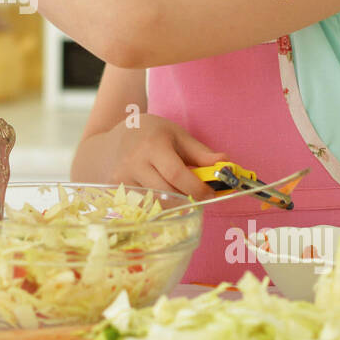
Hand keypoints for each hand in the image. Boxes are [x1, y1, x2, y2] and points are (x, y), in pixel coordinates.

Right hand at [102, 113, 225, 199]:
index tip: (210, 193)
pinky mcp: (115, 191)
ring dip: (174, 202)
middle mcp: (133, 162)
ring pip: (155, 203)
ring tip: (179, 191)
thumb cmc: (150, 135)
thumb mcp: (178, 136)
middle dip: (188, 198)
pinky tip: (161, 193)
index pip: (175, 174)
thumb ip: (202, 153)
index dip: (196, 188)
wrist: (111, 140)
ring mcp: (121, 178)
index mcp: (152, 145)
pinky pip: (143, 205)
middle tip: (199, 196)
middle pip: (166, 193)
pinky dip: (157, 203)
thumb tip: (228, 164)